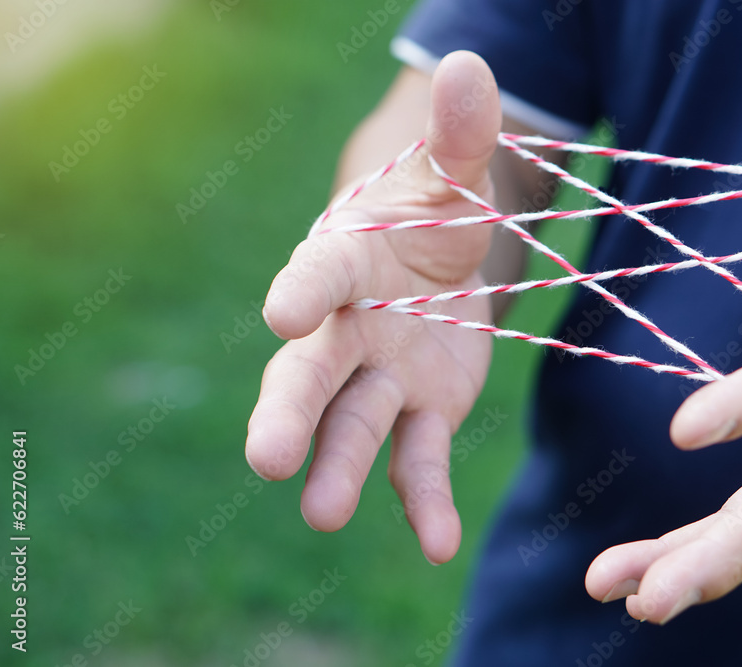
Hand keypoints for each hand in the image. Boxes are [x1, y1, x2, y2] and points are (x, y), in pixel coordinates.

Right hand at [245, 52, 501, 564]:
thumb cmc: (429, 213)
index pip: (317, 275)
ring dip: (339, 470)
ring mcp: (381, 378)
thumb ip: (460, 137)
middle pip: (310, 375)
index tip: (284, 312)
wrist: (439, 261)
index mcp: (345, 262)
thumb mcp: (451, 175)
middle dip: (290, 412)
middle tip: (266, 459)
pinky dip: (423, 502)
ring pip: (353, 428)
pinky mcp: (421, 412)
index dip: (302, 290)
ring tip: (323, 512)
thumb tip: (475, 68)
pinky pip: (418, 461)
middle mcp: (346, 331)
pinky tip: (436, 544)